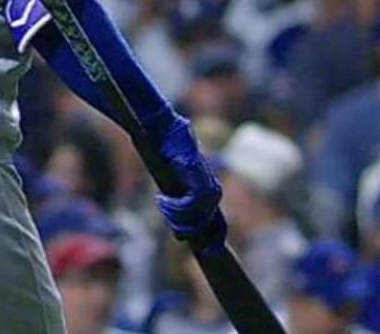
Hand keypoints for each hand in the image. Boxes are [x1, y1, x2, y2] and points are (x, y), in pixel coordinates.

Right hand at [153, 118, 226, 245]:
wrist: (160, 128)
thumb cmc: (164, 149)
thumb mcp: (172, 178)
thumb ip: (176, 196)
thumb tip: (175, 214)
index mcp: (208, 188)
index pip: (218, 221)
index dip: (215, 238)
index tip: (207, 252)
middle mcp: (212, 188)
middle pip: (210, 222)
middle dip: (196, 234)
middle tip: (181, 236)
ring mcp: (207, 183)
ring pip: (199, 215)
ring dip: (179, 218)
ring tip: (163, 207)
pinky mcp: (197, 177)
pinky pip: (191, 203)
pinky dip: (176, 206)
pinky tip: (163, 200)